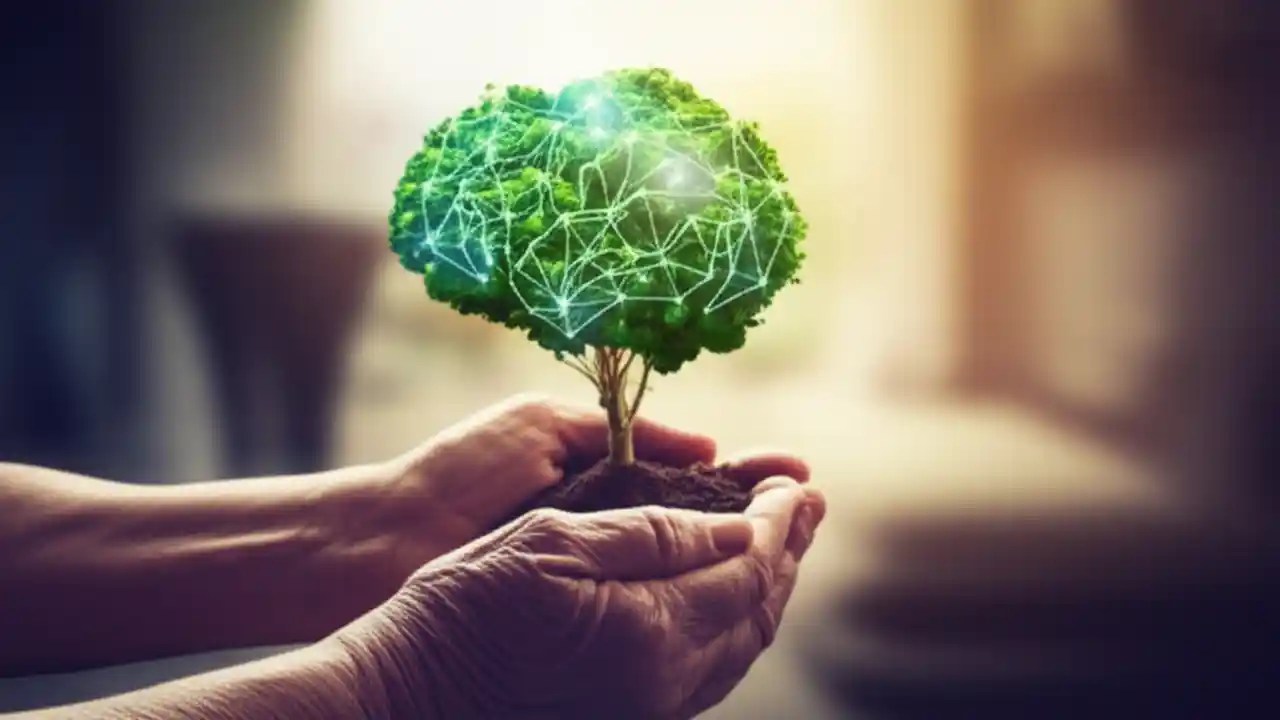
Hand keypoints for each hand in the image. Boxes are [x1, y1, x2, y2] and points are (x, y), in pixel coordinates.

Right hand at [331, 476, 824, 718]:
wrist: (405, 694)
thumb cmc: (462, 605)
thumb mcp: (552, 543)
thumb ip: (652, 535)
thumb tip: (736, 526)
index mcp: (652, 627)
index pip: (748, 565)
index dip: (779, 519)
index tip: (795, 480)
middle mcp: (665, 680)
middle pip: (756, 609)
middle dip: (787, 550)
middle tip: (807, 502)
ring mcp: (649, 708)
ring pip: (739, 647)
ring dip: (766, 588)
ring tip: (782, 542)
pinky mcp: (629, 718)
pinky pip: (708, 673)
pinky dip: (734, 625)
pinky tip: (728, 596)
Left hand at [370, 394, 810, 577]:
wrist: (387, 538)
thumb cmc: (462, 471)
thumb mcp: (547, 426)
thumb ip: (627, 435)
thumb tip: (708, 449)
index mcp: (605, 473)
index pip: (695, 473)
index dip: (748, 474)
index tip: (799, 472)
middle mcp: (612, 524)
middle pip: (705, 521)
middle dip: (763, 513)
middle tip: (817, 506)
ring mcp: (601, 569)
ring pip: (690, 565)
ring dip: (747, 554)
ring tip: (801, 540)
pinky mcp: (586, 609)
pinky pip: (654, 604)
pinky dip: (700, 596)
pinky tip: (743, 590)